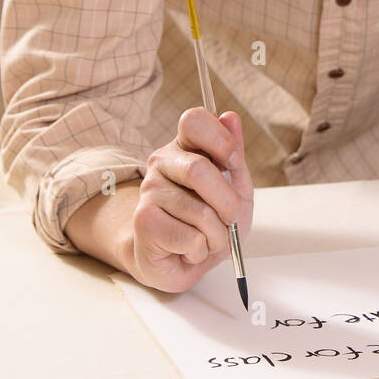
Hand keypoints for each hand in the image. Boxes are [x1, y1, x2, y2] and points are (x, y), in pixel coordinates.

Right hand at [127, 108, 253, 293]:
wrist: (181, 261)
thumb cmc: (209, 222)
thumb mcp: (235, 189)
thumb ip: (234, 156)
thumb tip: (230, 116)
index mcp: (185, 146)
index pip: (193, 120)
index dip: (220, 139)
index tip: (233, 164)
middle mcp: (161, 162)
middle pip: (199, 169)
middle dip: (228, 202)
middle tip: (231, 218)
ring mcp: (149, 191)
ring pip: (200, 212)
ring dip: (217, 235)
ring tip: (208, 238)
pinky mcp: (144, 221)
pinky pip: (190, 237)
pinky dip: (201, 250)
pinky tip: (190, 249)